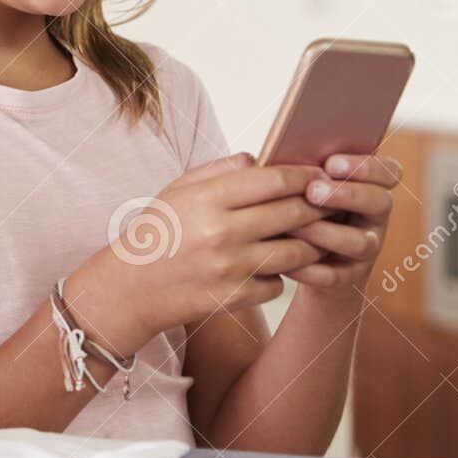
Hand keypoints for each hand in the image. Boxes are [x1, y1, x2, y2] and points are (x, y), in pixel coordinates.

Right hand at [65, 153, 331, 354]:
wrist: (129, 287)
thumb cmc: (156, 232)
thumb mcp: (177, 190)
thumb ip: (220, 170)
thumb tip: (263, 160)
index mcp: (207, 198)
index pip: (275, 180)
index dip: (305, 177)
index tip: (318, 176)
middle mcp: (220, 232)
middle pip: (295, 213)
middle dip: (318, 207)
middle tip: (328, 204)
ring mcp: (229, 268)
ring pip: (297, 252)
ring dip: (309, 244)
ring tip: (308, 236)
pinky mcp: (234, 297)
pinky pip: (278, 284)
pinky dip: (279, 276)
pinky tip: (269, 269)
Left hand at [284, 152, 400, 295]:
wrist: (293, 258)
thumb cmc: (289, 207)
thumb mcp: (293, 185)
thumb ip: (293, 170)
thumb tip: (263, 157)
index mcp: (367, 184)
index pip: (388, 171)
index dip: (367, 166)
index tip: (332, 162)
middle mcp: (373, 215)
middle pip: (380, 202)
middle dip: (346, 194)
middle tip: (312, 191)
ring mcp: (366, 247)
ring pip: (361, 242)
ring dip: (326, 232)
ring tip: (294, 226)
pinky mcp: (348, 277)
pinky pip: (336, 275)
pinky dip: (310, 268)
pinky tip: (285, 261)